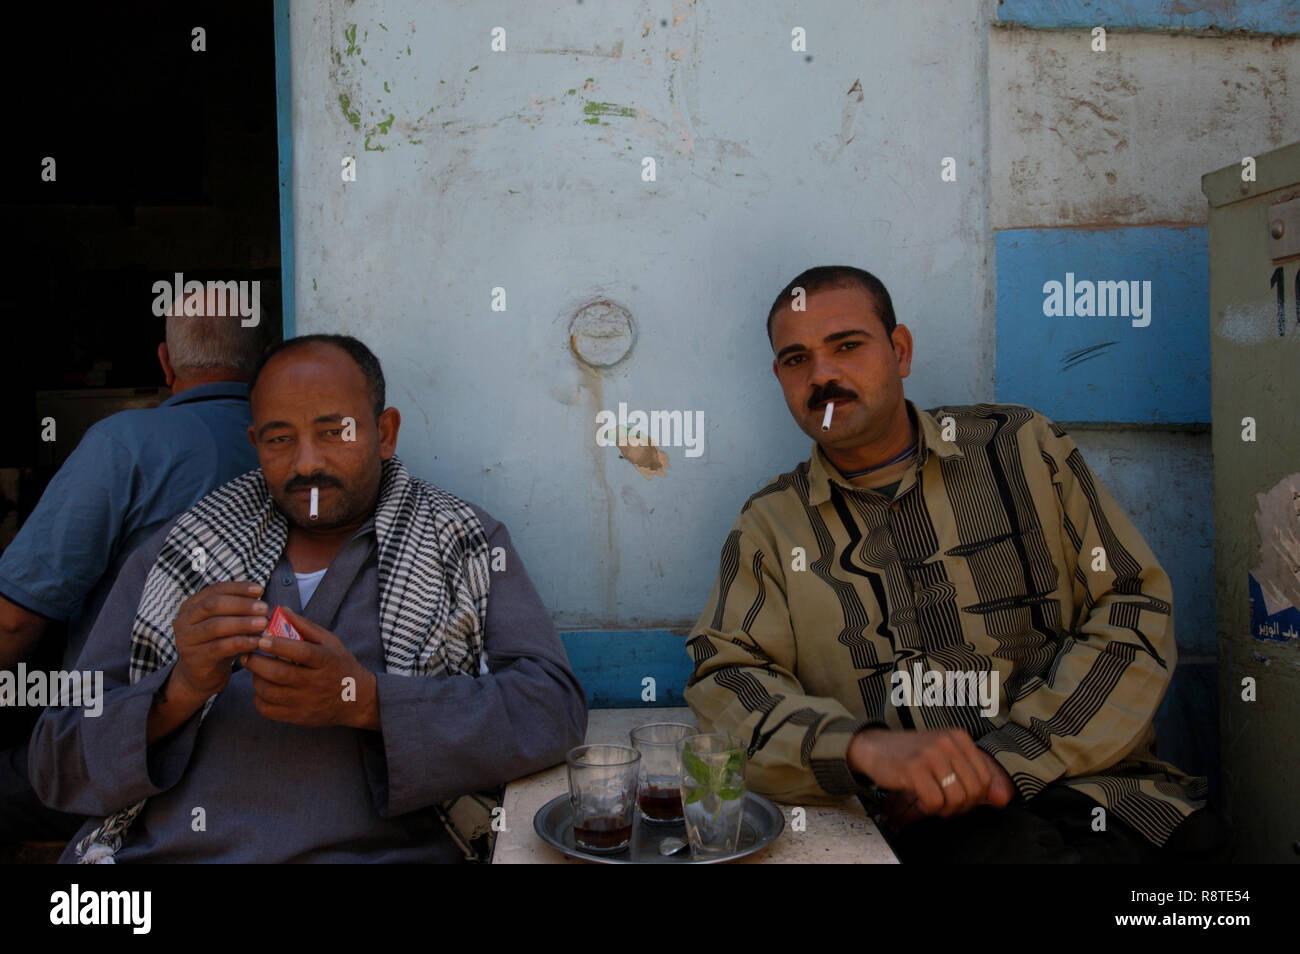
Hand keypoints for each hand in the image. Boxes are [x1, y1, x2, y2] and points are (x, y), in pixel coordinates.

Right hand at [170, 581, 270, 701]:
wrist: (201, 677)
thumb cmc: (218, 644)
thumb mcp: (226, 623)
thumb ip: (237, 610)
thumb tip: (261, 599)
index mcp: (191, 606)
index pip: (215, 590)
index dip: (238, 588)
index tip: (259, 589)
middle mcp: (184, 621)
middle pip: (213, 605)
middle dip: (241, 605)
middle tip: (263, 608)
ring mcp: (186, 640)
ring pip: (216, 626)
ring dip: (243, 623)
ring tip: (263, 623)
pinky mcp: (195, 659)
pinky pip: (220, 647)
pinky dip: (241, 642)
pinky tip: (256, 642)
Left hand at [238, 606, 377, 728]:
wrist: (356, 699)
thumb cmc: (339, 664)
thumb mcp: (330, 641)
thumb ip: (305, 625)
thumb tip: (280, 609)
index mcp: (326, 660)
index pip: (301, 652)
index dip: (279, 645)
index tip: (261, 639)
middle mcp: (317, 683)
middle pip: (280, 674)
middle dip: (257, 663)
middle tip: (246, 654)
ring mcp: (307, 702)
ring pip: (270, 692)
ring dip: (256, 679)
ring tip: (255, 670)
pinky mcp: (298, 717)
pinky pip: (269, 710)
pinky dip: (258, 698)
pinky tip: (262, 689)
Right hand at [880, 750, 1014, 829]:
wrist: (874, 748)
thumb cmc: (912, 756)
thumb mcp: (946, 760)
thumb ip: (974, 777)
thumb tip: (1003, 799)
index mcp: (959, 737)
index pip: (985, 778)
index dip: (974, 797)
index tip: (957, 797)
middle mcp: (947, 741)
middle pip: (973, 790)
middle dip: (960, 805)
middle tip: (943, 803)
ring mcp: (931, 753)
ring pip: (956, 798)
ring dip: (944, 809)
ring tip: (931, 801)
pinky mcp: (914, 768)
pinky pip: (935, 802)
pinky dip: (928, 808)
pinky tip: (919, 799)